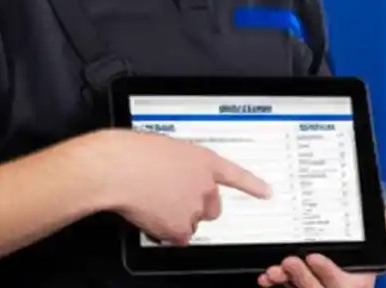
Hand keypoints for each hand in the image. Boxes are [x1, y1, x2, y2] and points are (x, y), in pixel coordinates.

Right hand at [90, 129, 271, 244]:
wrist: (118, 167)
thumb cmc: (133, 153)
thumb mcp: (166, 148)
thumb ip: (180, 164)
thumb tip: (177, 176)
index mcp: (203, 159)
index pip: (236, 175)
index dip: (253, 185)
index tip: (266, 193)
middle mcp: (204, 184)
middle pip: (211, 207)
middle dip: (196, 206)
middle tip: (171, 198)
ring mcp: (194, 206)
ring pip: (191, 223)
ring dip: (176, 218)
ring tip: (153, 201)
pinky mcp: (180, 226)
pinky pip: (177, 236)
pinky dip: (165, 231)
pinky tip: (151, 214)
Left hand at [257, 204, 385, 286]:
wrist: (339, 250)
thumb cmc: (368, 248)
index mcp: (359, 280)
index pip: (347, 283)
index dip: (328, 272)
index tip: (314, 256)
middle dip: (303, 279)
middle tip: (289, 261)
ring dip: (287, 281)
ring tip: (275, 269)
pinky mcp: (301, 286)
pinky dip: (276, 284)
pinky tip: (266, 277)